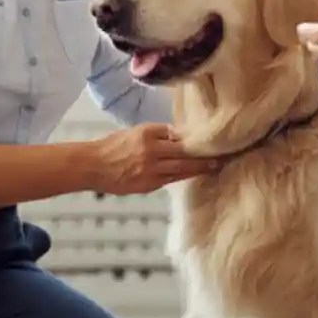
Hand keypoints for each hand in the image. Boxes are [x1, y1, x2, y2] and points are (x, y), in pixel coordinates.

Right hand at [85, 124, 220, 194]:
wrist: (94, 166)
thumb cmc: (113, 146)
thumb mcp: (135, 132)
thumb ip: (157, 134)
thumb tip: (179, 137)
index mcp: (148, 134)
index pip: (178, 134)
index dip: (194, 138)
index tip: (209, 137)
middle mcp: (152, 151)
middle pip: (185, 153)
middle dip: (204, 154)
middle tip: (223, 154)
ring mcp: (151, 170)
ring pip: (182, 169)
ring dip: (200, 168)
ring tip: (215, 166)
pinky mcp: (149, 185)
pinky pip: (171, 180)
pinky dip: (182, 176)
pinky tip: (193, 174)